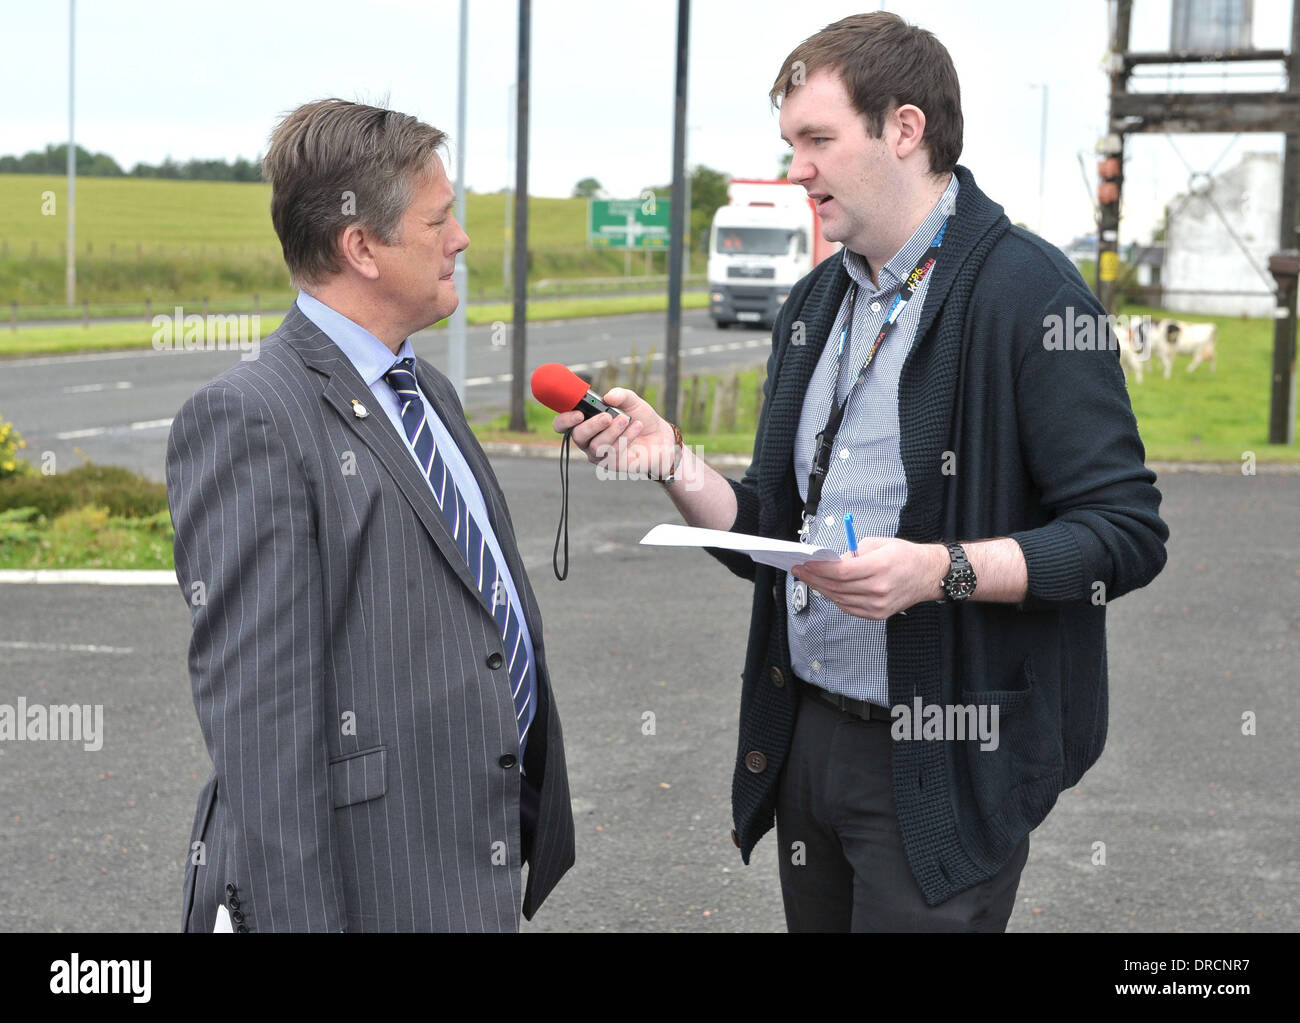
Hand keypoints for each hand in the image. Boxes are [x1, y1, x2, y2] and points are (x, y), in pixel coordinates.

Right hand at [550, 387, 677, 478]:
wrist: (660, 436)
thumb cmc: (640, 418)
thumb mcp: (632, 401)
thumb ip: (619, 395)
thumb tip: (607, 397)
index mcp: (586, 422)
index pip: (562, 425)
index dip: (564, 420)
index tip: (578, 413)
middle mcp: (588, 440)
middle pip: (578, 436)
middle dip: (592, 425)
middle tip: (607, 416)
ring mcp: (599, 454)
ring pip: (597, 446)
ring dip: (613, 431)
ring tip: (626, 419)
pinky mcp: (612, 465)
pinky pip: (613, 453)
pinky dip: (625, 437)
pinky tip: (636, 428)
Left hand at [791, 539, 946, 619]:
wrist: (929, 575)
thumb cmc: (906, 556)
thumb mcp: (879, 543)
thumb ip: (853, 552)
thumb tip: (832, 561)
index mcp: (879, 567)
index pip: (839, 572)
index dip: (818, 568)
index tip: (804, 562)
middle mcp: (878, 589)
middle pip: (836, 586)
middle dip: (814, 577)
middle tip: (799, 569)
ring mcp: (877, 605)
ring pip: (839, 599)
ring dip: (821, 588)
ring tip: (809, 578)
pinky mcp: (877, 614)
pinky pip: (848, 607)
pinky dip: (834, 598)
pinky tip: (826, 589)